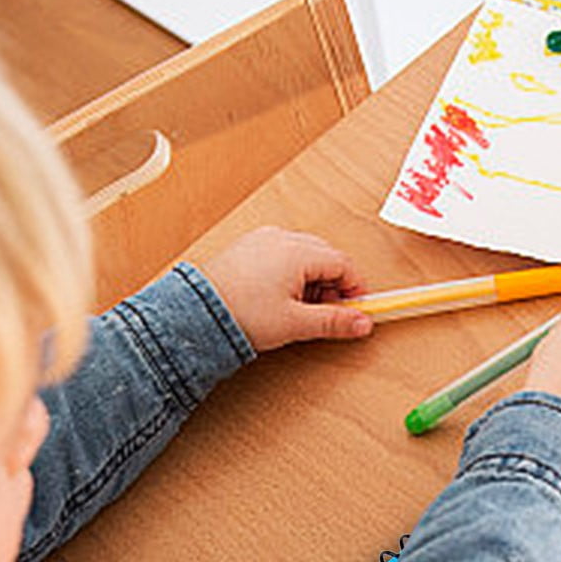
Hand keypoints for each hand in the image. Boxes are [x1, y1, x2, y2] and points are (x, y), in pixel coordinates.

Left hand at [197, 226, 372, 351]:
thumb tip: (363, 323)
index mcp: (297, 252)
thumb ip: (334, 321)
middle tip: (330, 313)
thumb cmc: (241, 314)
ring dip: (313, 281)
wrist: (197, 314)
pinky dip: (291, 274)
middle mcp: (281, 238)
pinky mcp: (249, 248)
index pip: (343, 263)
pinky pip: (282, 255)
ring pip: (304, 255)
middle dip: (334, 285)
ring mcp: (263, 239)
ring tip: (301, 310)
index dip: (355, 288)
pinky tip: (282, 298)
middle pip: (325, 256)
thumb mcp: (296, 323)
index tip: (356, 310)